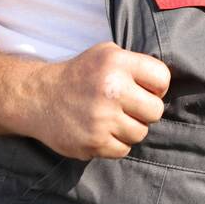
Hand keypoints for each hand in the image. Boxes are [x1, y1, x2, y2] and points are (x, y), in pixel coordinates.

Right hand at [26, 41, 169, 160]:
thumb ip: (136, 64)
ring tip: (112, 119)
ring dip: (130, 128)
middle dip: (145, 111)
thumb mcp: (106, 54)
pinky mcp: (92, 143)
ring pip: (141, 133)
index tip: (144, 89)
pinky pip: (123, 149)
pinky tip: (102, 131)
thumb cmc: (80, 75)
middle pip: (156, 111)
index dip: (157, 87)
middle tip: (129, 108)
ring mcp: (101, 118)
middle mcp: (111, 89)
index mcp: (117, 63)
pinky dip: (116, 143)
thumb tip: (166, 85)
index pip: (162, 79)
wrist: (38, 98)